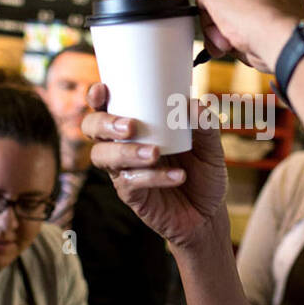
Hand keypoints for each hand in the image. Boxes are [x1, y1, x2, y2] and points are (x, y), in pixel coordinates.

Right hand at [81, 83, 227, 249]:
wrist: (208, 214)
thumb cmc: (203, 173)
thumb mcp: (211, 147)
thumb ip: (205, 125)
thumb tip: (193, 104)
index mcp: (137, 126)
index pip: (106, 106)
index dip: (96, 97)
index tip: (103, 90)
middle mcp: (123, 145)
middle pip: (92, 129)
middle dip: (105, 124)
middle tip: (131, 127)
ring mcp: (124, 171)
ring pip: (104, 157)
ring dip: (126, 152)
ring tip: (155, 153)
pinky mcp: (131, 195)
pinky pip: (131, 182)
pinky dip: (154, 176)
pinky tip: (177, 175)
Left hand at [197, 0, 303, 72]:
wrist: (285, 34)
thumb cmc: (290, 31)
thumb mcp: (282, 9)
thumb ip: (263, 6)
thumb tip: (244, 22)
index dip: (245, 1)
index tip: (247, 18)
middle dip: (229, 8)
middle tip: (235, 32)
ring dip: (218, 17)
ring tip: (230, 39)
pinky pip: (202, 6)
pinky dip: (209, 25)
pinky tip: (224, 39)